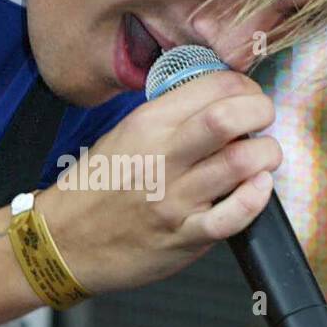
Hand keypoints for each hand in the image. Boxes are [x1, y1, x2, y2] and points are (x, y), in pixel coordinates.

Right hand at [41, 69, 281, 293]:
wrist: (61, 241)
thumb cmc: (95, 189)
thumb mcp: (125, 135)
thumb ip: (171, 117)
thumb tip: (221, 101)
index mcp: (147, 124)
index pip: (212, 86)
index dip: (244, 87)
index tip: (249, 99)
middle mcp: (162, 156)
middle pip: (228, 117)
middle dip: (261, 112)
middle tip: (263, 121)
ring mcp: (174, 198)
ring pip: (240, 162)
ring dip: (266, 154)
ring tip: (262, 156)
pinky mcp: (184, 237)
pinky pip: (234, 215)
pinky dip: (256, 198)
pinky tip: (257, 189)